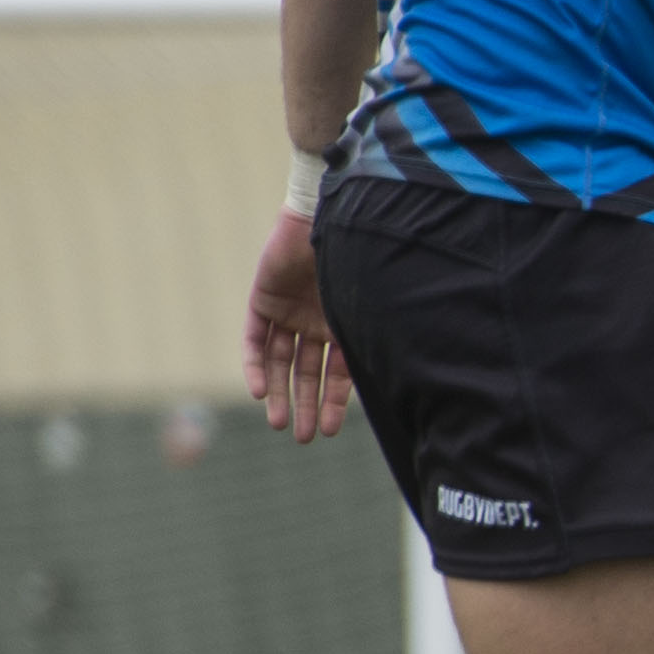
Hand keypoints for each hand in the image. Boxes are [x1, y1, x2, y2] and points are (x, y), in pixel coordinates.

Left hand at [242, 210, 349, 439]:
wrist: (327, 217)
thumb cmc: (357, 259)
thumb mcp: (364, 307)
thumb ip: (368, 340)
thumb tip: (397, 384)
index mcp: (343, 325)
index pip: (336, 374)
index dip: (331, 403)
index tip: (327, 431)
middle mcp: (315, 322)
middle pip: (306, 373)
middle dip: (303, 405)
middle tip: (300, 436)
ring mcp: (287, 312)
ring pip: (280, 362)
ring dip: (278, 392)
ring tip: (277, 422)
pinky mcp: (262, 302)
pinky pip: (255, 340)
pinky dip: (255, 365)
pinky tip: (259, 390)